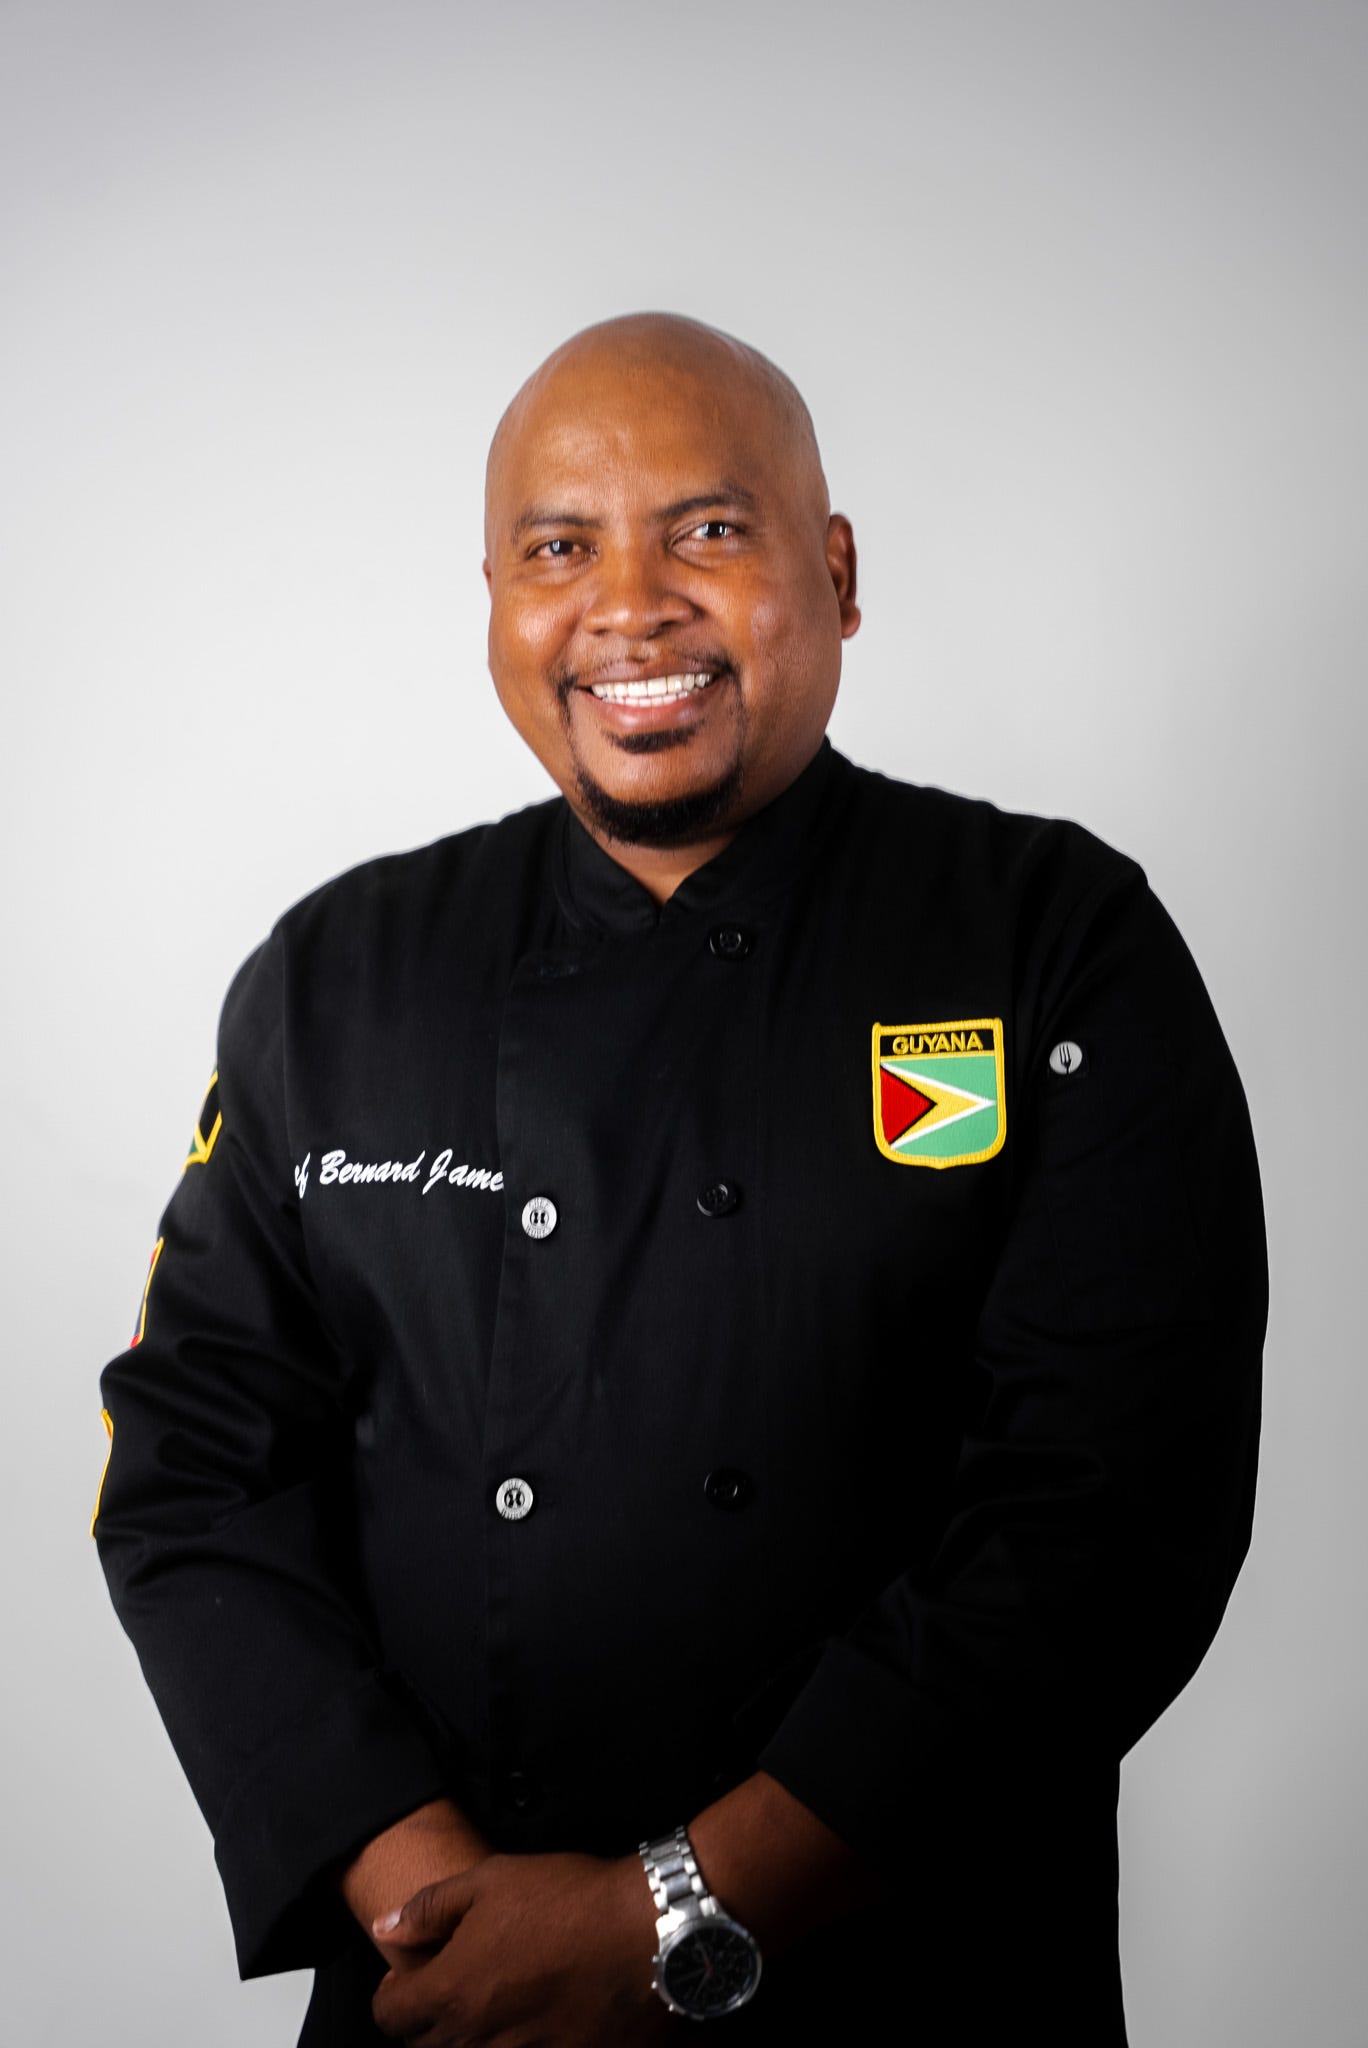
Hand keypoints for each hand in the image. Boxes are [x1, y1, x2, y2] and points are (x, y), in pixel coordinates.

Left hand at [370, 1850, 672, 2045]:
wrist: (649, 1933)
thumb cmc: (573, 1902)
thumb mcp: (492, 1879)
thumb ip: (431, 1907)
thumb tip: (388, 1926)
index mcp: (453, 1991)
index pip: (391, 2015)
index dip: (393, 1994)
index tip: (407, 1979)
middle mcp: (479, 2038)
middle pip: (425, 2047)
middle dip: (429, 2020)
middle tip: (453, 1989)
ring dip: (469, 2037)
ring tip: (493, 2006)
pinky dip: (515, 2043)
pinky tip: (531, 2021)